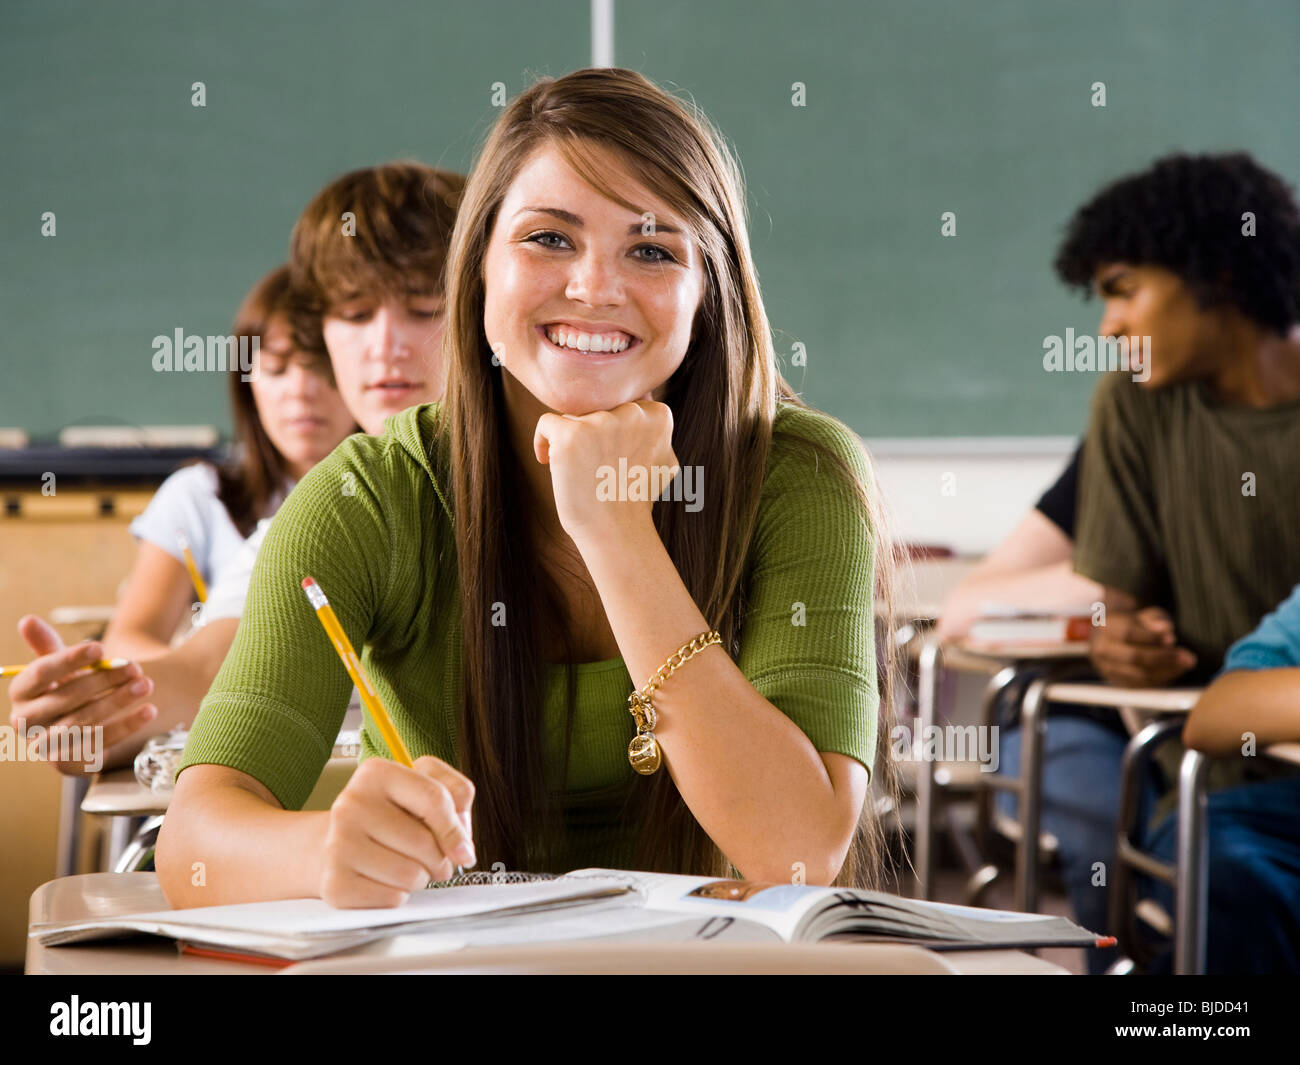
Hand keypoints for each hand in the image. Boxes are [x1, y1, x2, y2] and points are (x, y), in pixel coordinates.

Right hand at [8, 615, 156, 774]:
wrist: (82, 722)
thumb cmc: (69, 685)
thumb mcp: (60, 664)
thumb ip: (47, 645)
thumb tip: (28, 619)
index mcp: (20, 691)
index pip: (41, 673)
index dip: (70, 659)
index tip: (101, 648)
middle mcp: (24, 721)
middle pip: (66, 698)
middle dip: (104, 681)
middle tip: (135, 667)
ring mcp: (44, 746)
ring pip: (83, 722)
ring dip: (117, 702)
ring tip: (146, 685)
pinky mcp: (67, 764)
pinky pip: (99, 745)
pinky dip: (126, 727)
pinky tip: (149, 711)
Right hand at [319, 755, 475, 907]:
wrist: (339, 843)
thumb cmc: (391, 815)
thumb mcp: (424, 786)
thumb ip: (456, 797)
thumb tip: (462, 847)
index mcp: (376, 774)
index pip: (433, 799)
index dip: (456, 830)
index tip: (464, 851)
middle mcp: (351, 804)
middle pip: (423, 842)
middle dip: (439, 859)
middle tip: (431, 859)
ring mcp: (338, 843)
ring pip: (410, 875)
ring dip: (420, 878)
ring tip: (407, 867)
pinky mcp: (334, 882)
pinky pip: (392, 898)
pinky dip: (399, 895)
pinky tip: (386, 881)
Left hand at [533, 395, 677, 542]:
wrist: (617, 531)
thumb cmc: (636, 500)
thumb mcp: (663, 461)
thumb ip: (655, 432)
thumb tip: (644, 405)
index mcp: (658, 416)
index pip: (624, 406)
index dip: (614, 432)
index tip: (612, 458)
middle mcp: (632, 413)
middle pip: (599, 409)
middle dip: (594, 435)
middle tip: (596, 468)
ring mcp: (601, 422)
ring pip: (575, 417)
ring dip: (573, 441)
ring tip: (581, 472)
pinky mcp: (571, 435)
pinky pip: (547, 423)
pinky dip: (543, 442)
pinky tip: (549, 462)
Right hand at [1089, 606, 1196, 687]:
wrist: (1114, 636)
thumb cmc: (1134, 622)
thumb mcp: (1143, 613)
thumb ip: (1155, 619)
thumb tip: (1166, 629)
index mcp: (1105, 627)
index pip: (1128, 633)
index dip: (1151, 637)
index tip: (1172, 638)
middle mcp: (1102, 649)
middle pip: (1133, 657)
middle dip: (1163, 658)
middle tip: (1189, 657)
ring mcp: (1107, 668)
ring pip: (1139, 674)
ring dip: (1167, 671)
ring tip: (1187, 664)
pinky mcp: (1117, 682)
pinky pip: (1142, 685)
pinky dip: (1162, 680)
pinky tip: (1177, 671)